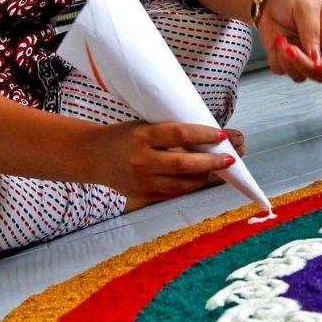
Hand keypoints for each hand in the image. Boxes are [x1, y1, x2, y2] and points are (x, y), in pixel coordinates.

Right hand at [85, 121, 234, 209]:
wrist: (93, 156)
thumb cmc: (125, 136)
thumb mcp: (144, 126)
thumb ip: (171, 132)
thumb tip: (209, 134)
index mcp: (141, 136)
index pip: (178, 134)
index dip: (202, 134)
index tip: (221, 134)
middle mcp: (141, 160)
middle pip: (184, 164)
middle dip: (211, 162)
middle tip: (229, 158)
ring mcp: (142, 181)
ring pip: (182, 184)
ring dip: (204, 176)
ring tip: (217, 168)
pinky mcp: (143, 195)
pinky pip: (174, 193)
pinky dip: (190, 185)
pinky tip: (200, 178)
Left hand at [257, 0, 321, 81]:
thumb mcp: (306, 8)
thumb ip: (311, 32)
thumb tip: (315, 57)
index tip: (317, 64)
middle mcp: (319, 51)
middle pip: (321, 75)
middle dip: (305, 66)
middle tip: (290, 49)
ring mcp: (301, 58)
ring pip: (300, 76)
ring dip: (288, 62)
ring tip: (281, 40)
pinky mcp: (284, 60)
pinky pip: (281, 70)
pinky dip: (277, 58)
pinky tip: (277, 40)